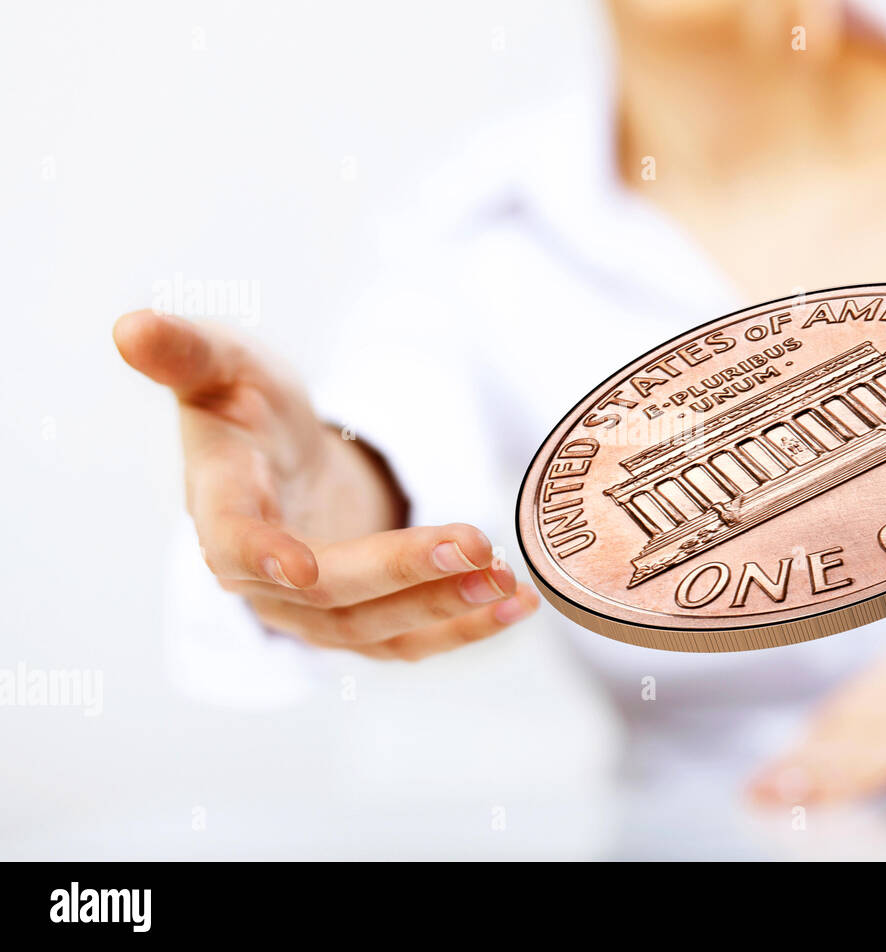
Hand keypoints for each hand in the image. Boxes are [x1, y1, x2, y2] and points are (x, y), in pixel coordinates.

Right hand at [113, 310, 537, 659]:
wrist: (280, 464)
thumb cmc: (248, 409)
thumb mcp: (223, 366)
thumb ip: (188, 351)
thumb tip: (131, 325)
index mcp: (219, 509)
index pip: (234, 541)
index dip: (263, 554)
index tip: (303, 565)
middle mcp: (261, 577)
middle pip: (328, 593)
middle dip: (401, 572)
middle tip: (473, 544)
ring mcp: (311, 611)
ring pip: (375, 629)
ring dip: (443, 609)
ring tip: (507, 581)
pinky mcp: (359, 623)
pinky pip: (407, 641)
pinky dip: (462, 627)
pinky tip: (516, 603)